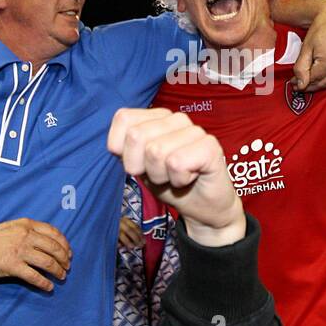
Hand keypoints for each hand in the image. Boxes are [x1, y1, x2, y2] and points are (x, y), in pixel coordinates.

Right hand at [0, 218, 71, 291]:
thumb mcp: (12, 226)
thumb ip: (28, 230)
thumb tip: (46, 241)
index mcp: (26, 225)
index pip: (54, 233)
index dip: (64, 244)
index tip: (69, 252)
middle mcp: (26, 236)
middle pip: (54, 248)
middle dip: (64, 259)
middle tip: (67, 267)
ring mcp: (20, 251)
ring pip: (48, 262)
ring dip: (58, 271)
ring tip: (61, 277)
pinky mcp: (13, 266)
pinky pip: (35, 276)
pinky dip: (45, 283)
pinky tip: (48, 287)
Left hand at [108, 108, 244, 246]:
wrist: (202, 208)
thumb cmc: (170, 184)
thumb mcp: (139, 167)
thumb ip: (124, 150)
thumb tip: (115, 145)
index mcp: (157, 117)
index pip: (124, 119)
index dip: (124, 150)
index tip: (141, 163)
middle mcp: (176, 118)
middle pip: (136, 136)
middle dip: (144, 167)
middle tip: (162, 174)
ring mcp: (195, 130)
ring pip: (155, 151)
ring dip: (162, 176)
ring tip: (176, 176)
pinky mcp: (210, 146)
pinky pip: (176, 163)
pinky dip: (178, 179)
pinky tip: (190, 178)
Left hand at [294, 2, 325, 91]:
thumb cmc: (321, 27)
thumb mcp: (306, 48)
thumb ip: (301, 68)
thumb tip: (300, 84)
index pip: (313, 80)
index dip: (301, 83)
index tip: (293, 83)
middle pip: (323, 83)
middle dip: (310, 85)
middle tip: (298, 84)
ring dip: (320, 83)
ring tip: (308, 79)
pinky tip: (321, 74)